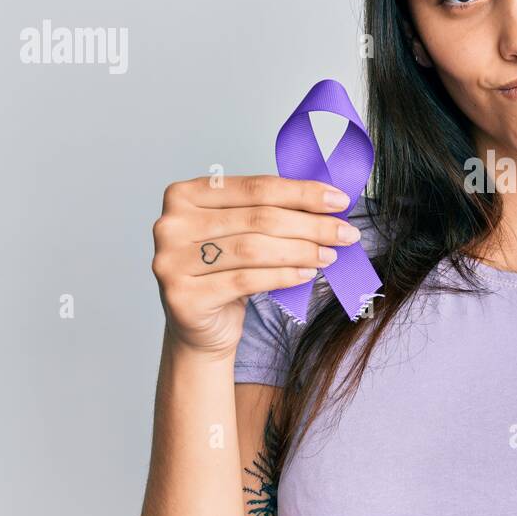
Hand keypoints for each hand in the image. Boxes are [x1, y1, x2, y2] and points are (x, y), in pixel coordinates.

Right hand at [150, 175, 361, 358]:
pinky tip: (307, 274)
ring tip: (330, 254)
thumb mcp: (242, 233)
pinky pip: (245, 280)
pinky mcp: (183, 296)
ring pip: (253, 249)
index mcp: (184, 194)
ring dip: (301, 251)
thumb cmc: (225, 272)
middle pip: (258, 218)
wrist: (200, 328)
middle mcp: (170, 224)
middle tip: (345, 232)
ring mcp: (171, 261)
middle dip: (311, 225)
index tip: (339, 201)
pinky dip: (282, 276)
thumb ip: (270, 211)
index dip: (302, 193)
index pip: (255, 187)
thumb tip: (329, 201)